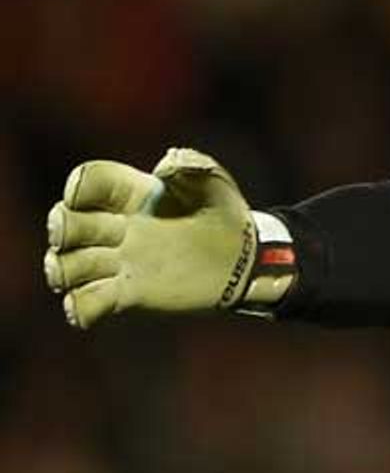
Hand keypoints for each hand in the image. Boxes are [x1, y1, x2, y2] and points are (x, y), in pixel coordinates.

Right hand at [42, 148, 262, 328]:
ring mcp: (117, 263)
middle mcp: (115, 228)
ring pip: (63, 266)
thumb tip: (166, 165)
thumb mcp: (214, 182)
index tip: (80, 194)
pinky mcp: (125, 296)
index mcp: (131, 193)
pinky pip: (83, 303)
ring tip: (99, 269)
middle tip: (75, 236)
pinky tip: (99, 303)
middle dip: (61, 228)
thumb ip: (191, 165)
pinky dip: (79, 307)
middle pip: (63, 223)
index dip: (79, 186)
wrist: (245, 260)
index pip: (88, 181)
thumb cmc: (225, 215)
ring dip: (65, 269)